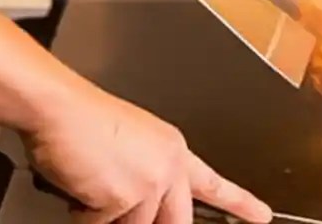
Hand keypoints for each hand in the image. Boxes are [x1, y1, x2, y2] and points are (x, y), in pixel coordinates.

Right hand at [25, 89, 272, 223]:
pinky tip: (78, 184)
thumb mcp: (131, 146)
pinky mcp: (125, 198)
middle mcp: (169, 166)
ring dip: (104, 215)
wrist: (59, 108)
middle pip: (175, 221)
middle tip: (120, 197)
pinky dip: (82, 213)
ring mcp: (150, 184)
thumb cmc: (83, 121)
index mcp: (173, 149)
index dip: (240, 203)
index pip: (213, 183)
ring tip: (89, 180)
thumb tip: (136, 210)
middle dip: (146, 222)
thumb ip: (146, 177)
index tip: (261, 215)